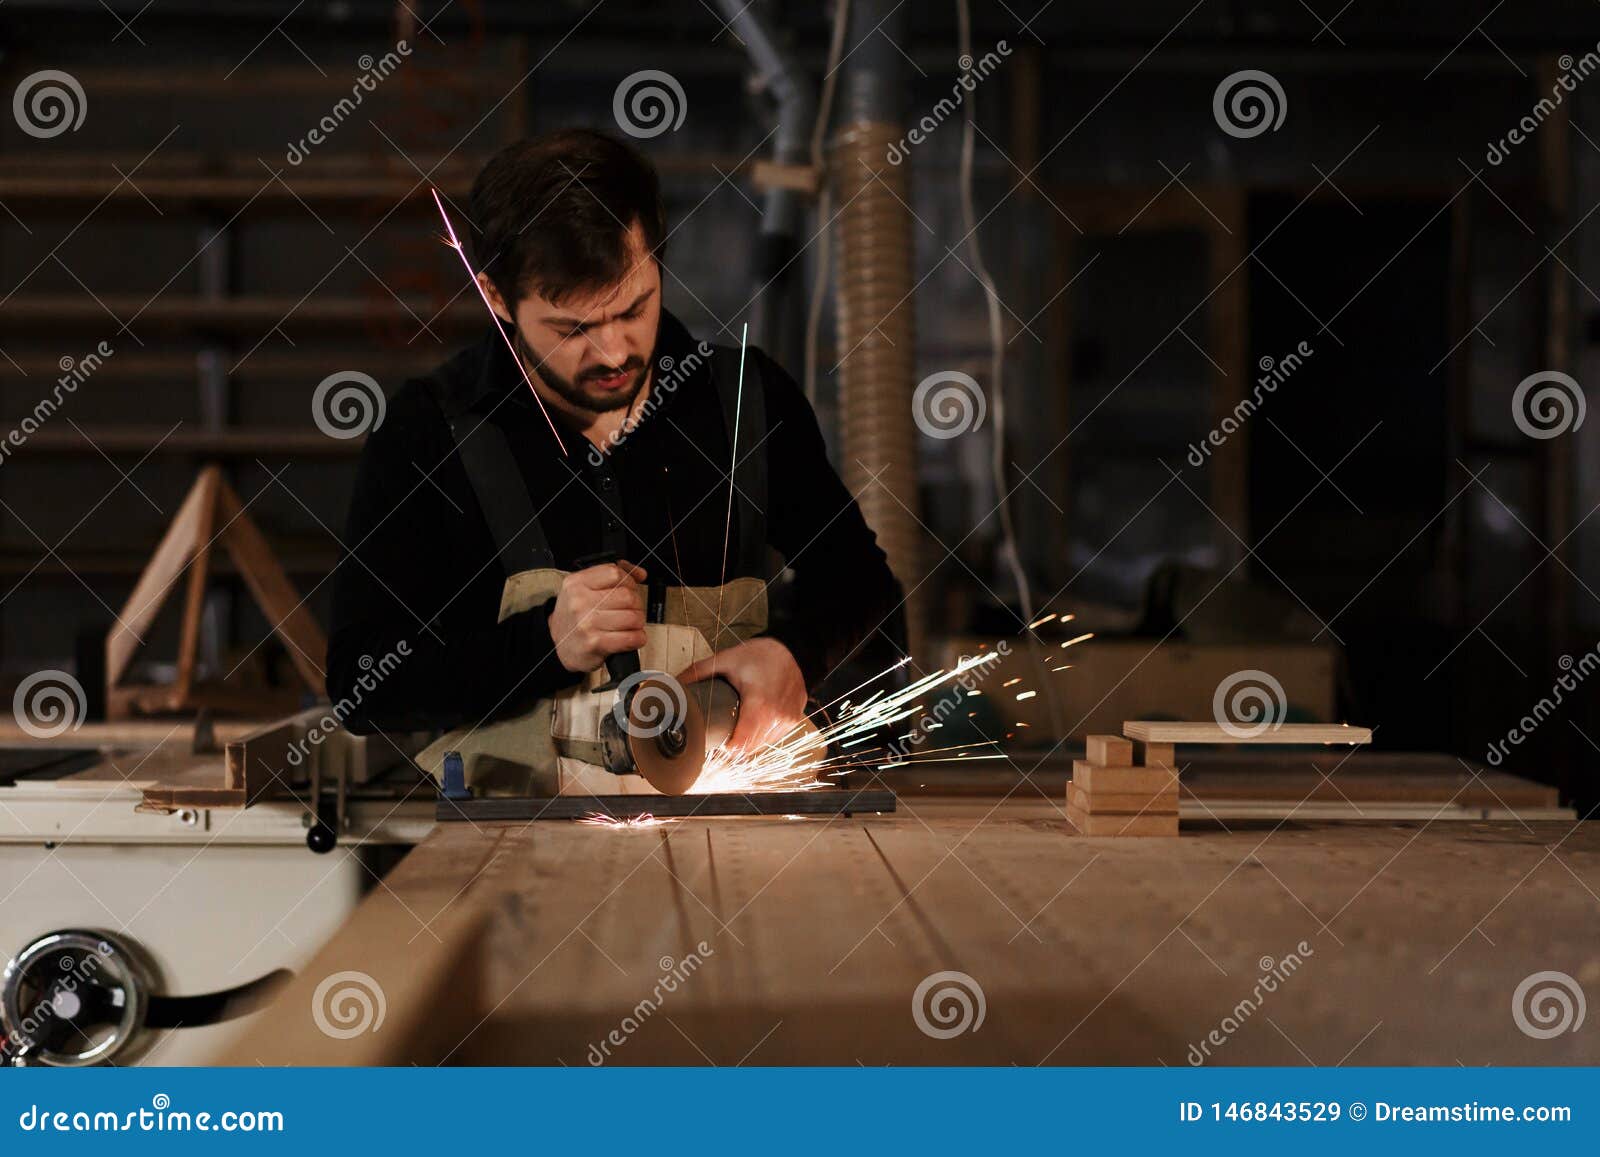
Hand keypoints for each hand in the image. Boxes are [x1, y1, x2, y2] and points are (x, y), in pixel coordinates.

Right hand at [550, 560, 647, 673]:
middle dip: (637, 604)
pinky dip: (638, 638)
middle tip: (632, 610)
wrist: (557, 643)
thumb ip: (612, 576)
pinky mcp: (594, 643)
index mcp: (577, 583)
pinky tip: (630, 637)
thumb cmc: (575, 615)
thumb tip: (640, 573)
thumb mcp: (583, 588)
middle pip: (627, 596)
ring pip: (633, 617)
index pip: (615, 573)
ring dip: (638, 623)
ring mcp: (586, 623)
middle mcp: (579, 601)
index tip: (630, 589)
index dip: (629, 581)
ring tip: (630, 625)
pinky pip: (631, 638)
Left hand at [677, 637, 807, 753]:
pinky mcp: (794, 719)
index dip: (726, 748)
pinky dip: (763, 734)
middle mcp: (776, 718)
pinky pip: (775, 736)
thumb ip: (699, 672)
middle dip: (734, 746)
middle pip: (750, 749)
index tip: (718, 741)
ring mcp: (788, 720)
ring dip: (749, 741)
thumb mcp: (727, 659)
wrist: (795, 648)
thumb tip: (674, 683)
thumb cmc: (762, 654)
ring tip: (738, 727)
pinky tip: (755, 722)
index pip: (740, 746)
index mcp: (759, 707)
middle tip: (723, 733)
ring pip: (763, 745)